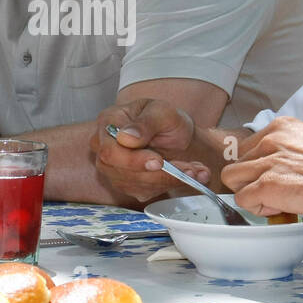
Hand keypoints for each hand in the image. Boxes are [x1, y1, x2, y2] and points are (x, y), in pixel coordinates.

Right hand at [91, 99, 208, 202]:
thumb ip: (145, 123)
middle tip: (187, 169)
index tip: (158, 161)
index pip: (110, 150)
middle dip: (157, 174)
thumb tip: (126, 138)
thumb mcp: (161, 111)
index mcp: (108, 123)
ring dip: (170, 180)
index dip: (132, 160)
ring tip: (196, 170)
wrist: (174, 132)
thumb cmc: (163, 117)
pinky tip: (191, 174)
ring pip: (136, 185)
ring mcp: (115, 169)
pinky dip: (172, 184)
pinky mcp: (129, 184)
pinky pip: (147, 191)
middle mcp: (105, 148)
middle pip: (120, 172)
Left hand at [222, 116, 302, 218]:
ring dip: (252, 194)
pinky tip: (283, 206)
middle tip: (278, 191)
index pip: (245, 149)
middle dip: (251, 182)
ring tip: (280, 199)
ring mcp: (268, 162)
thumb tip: (268, 169)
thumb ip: (284, 151)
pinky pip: (242, 200)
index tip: (275, 177)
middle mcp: (270, 140)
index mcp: (280, 127)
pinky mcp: (268, 185)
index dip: (257, 169)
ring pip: (233, 181)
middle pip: (236, 165)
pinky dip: (259, 209)